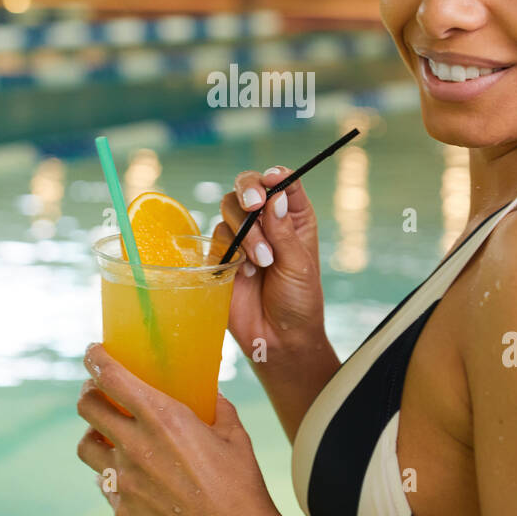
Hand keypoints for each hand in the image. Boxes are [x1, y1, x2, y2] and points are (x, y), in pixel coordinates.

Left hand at [75, 342, 286, 515]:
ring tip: (107, 433)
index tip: (93, 352)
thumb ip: (216, 407)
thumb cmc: (240, 485)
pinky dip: (112, 474)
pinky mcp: (123, 510)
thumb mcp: (233, 434)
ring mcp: (125, 481)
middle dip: (89, 392)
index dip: (96, 359)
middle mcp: (136, 446)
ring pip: (86, 446)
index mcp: (163, 419)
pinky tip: (130, 473)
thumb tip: (209, 392)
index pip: (111, 377)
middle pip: (87, 407)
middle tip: (99, 390)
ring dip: (94, 434)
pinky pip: (104, 484)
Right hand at [214, 165, 324, 354]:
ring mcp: (243, 237)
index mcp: (293, 218)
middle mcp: (267, 222)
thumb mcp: (299, 265)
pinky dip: (230, 251)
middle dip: (249, 190)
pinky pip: (217, 236)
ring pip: (230, 210)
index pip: (283, 183)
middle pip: (248, 187)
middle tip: (256, 205)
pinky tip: (247, 273)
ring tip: (264, 262)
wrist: (278, 339)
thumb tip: (275, 196)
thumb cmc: (299, 302)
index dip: (275, 176)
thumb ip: (284, 231)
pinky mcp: (222, 255)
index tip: (273, 179)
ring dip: (247, 232)